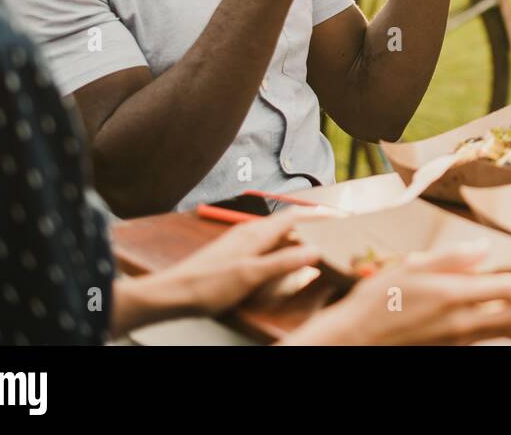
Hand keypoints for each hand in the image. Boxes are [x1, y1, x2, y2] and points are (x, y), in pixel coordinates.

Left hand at [142, 209, 326, 316]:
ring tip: (313, 248)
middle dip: (310, 227)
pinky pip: (266, 246)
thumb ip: (283, 262)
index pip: (293, 216)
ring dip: (295, 239)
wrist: (172, 293)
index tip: (338, 217)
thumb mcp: (250, 275)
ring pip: (276, 235)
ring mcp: (240, 242)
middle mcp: (249, 232)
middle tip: (332, 235)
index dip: (317, 216)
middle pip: (286, 224)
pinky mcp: (234, 254)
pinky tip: (281, 263)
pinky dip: (281, 250)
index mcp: (255, 233)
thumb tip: (315, 251)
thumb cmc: (207, 284)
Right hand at [283, 246, 510, 345]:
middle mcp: (457, 320)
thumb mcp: (412, 267)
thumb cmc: (378, 299)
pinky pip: (479, 338)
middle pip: (507, 315)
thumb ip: (451, 258)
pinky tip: (503, 326)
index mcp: (452, 294)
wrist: (355, 338)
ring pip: (496, 329)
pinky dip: (498, 330)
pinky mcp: (444, 347)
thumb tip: (484, 249)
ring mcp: (452, 338)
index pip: (502, 290)